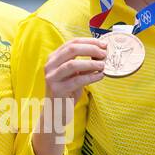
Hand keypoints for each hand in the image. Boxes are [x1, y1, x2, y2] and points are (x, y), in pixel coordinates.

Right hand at [33, 37, 105, 154]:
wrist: (55, 112)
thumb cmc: (67, 92)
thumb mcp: (74, 74)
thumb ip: (83, 63)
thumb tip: (101, 52)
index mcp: (53, 58)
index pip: (72, 43)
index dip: (89, 41)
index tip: (103, 44)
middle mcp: (50, 65)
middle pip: (72, 49)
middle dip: (91, 49)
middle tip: (104, 54)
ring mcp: (52, 77)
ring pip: (73, 64)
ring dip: (91, 63)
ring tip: (103, 65)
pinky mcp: (57, 90)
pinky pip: (77, 80)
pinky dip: (91, 77)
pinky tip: (100, 76)